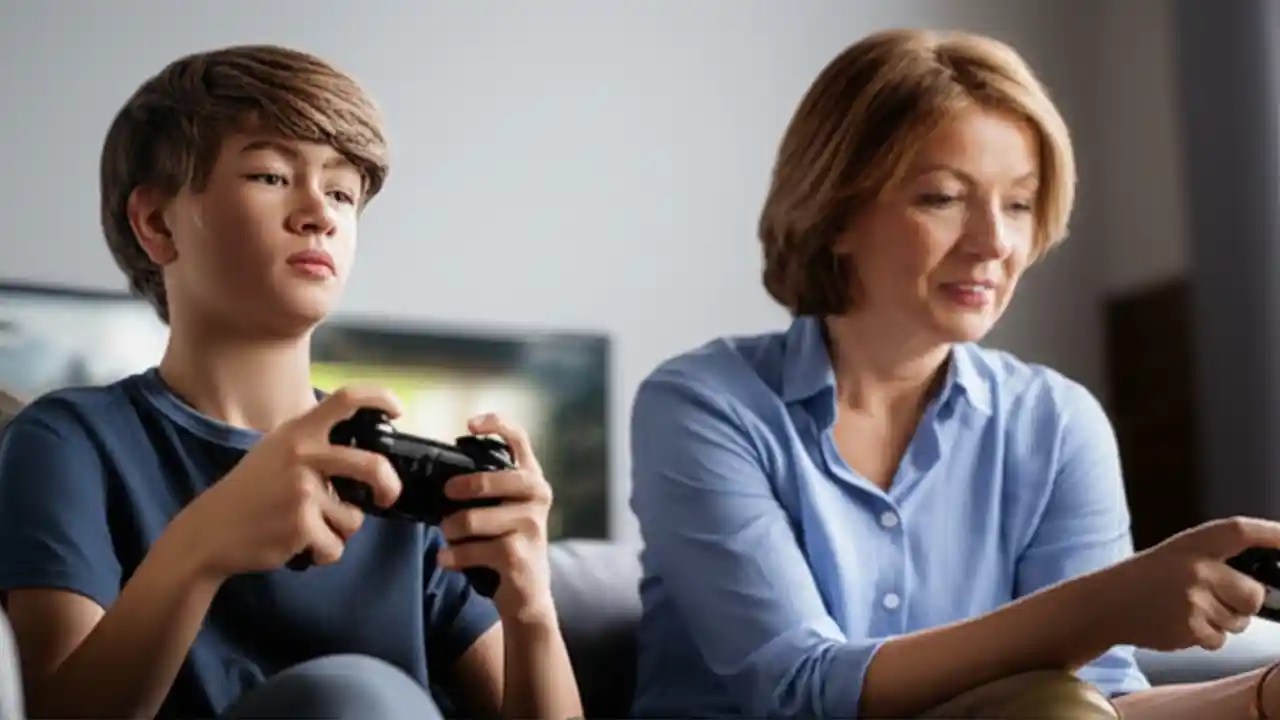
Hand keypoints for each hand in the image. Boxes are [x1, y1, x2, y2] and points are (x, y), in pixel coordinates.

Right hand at [165, 386, 403, 581]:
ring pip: (353, 518)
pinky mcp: (301, 523)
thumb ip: (313, 445)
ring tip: (307, 529)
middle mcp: (302, 455)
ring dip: (339, 531)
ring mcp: (303, 489)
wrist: (209, 532)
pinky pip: (335, 545)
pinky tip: (297, 547)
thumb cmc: (249, 493)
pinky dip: (323, 553)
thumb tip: (363, 452)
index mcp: (298, 432)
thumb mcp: (276, 451)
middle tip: (386, 496)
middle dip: (388, 486)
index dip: (380, 399)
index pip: (345, 399)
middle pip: (371, 465)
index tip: (397, 410)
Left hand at [437, 413, 555, 622]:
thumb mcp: (503, 511)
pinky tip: (447, 560)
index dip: (496, 424)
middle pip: (493, 478)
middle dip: (461, 487)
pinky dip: (452, 556)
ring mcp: (531, 526)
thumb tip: (441, 479)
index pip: (520, 439)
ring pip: (473, 519)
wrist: (528, 594)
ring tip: (447, 536)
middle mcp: (538, 497)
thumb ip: (486, 491)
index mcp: (532, 480)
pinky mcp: (518, 555)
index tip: (469, 424)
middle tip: (446, 494)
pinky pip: (471, 549)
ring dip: (452, 530)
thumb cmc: (507, 545)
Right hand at [1101, 516, 1278, 651]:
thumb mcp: (1178, 555)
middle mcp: (1196, 569)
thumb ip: (1217, 561)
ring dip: (1224, 621)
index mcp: (1193, 543)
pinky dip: (1206, 637)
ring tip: (1190, 610)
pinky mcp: (1188, 628)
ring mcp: (1193, 600)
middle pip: (1254, 594)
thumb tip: (1263, 585)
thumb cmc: (1148, 578)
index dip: (1273, 534)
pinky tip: (1181, 623)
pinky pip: (1220, 640)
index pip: (1242, 531)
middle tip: (1223, 600)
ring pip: (1239, 622)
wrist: (1107, 602)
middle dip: (1247, 603)